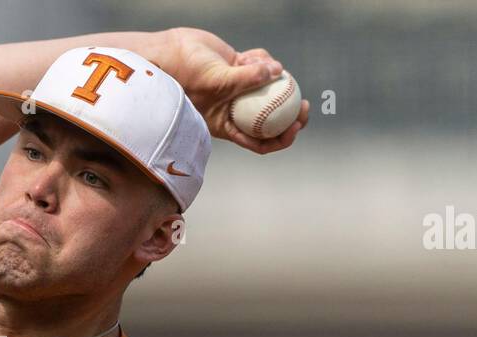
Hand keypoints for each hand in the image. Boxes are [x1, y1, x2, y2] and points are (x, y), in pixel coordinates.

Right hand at [162, 27, 307, 154]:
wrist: (170, 54)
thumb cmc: (187, 76)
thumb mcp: (219, 82)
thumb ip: (248, 78)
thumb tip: (279, 71)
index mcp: (229, 126)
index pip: (260, 141)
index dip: (282, 138)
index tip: (296, 126)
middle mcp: (236, 110)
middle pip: (271, 117)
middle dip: (292, 112)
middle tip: (306, 104)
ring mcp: (239, 89)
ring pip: (269, 86)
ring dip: (271, 75)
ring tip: (264, 66)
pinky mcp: (240, 68)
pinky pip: (261, 64)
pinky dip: (260, 59)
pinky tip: (247, 55)